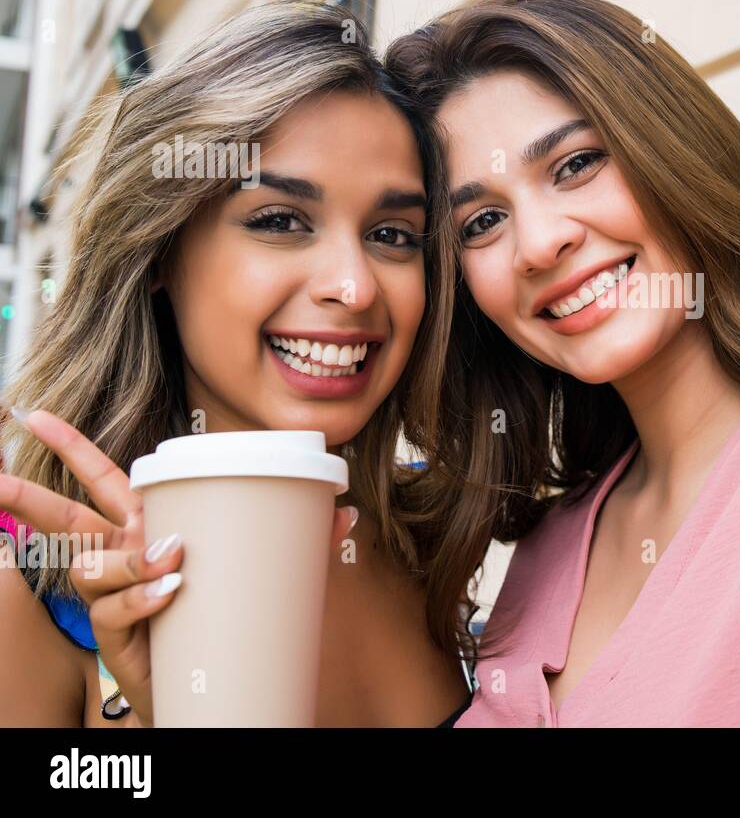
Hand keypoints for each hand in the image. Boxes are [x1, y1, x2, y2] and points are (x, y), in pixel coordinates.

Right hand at [0, 408, 358, 725]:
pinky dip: (142, 595)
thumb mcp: (263, 572)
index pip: (103, 481)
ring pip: (91, 565)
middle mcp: (121, 558)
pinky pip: (116, 609)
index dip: (72, 448)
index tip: (36, 415)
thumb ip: (300, 542)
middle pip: (66, 520)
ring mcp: (114, 598)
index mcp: (146, 528)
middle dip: (29, 497)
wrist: (214, 685)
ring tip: (174, 559)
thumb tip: (345, 513)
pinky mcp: (118, 637)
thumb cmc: (224, 618)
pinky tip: (170, 587)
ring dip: (128, 558)